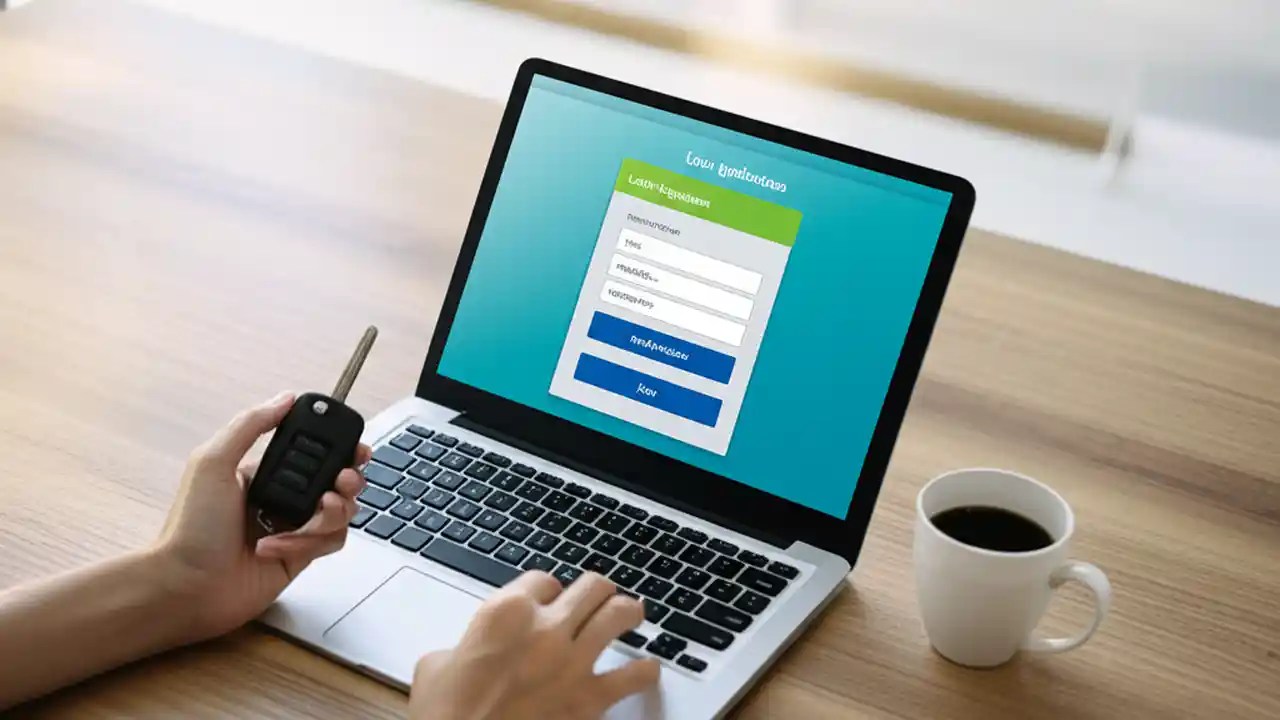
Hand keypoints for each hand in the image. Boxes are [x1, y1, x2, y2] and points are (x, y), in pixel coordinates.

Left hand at [152, 392, 369, 641]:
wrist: (186, 586)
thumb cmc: (190, 527)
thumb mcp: (213, 462)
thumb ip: (250, 425)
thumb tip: (284, 398)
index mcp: (263, 474)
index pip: (313, 454)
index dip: (339, 450)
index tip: (354, 449)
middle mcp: (282, 499)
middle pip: (337, 483)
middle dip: (347, 481)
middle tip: (342, 483)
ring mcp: (293, 529)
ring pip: (340, 513)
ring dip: (332, 512)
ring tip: (315, 514)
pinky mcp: (299, 558)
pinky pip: (329, 543)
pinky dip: (309, 542)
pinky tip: (277, 546)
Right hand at [409, 572, 660, 719]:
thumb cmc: (446, 715)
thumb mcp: (435, 667)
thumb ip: (461, 647)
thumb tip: (462, 654)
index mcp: (505, 612)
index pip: (543, 579)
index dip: (548, 589)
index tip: (550, 599)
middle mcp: (545, 628)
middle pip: (591, 585)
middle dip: (597, 591)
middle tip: (599, 598)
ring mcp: (572, 661)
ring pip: (619, 614)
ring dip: (628, 612)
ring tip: (632, 613)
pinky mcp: (589, 698)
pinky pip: (633, 675)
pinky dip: (644, 671)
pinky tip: (647, 668)